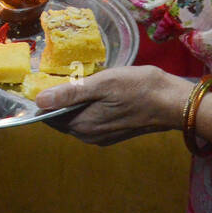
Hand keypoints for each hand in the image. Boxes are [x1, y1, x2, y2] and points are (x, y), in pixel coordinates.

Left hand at [34, 66, 190, 145]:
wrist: (173, 102)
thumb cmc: (138, 88)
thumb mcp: (103, 83)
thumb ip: (70, 93)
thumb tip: (39, 100)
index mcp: (82, 125)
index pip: (49, 116)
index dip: (45, 99)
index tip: (46, 80)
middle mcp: (89, 136)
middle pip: (62, 118)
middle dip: (60, 100)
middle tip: (64, 75)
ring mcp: (102, 137)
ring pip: (77, 119)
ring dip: (74, 103)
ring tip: (81, 81)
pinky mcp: (113, 133)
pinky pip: (91, 121)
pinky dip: (88, 108)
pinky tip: (96, 92)